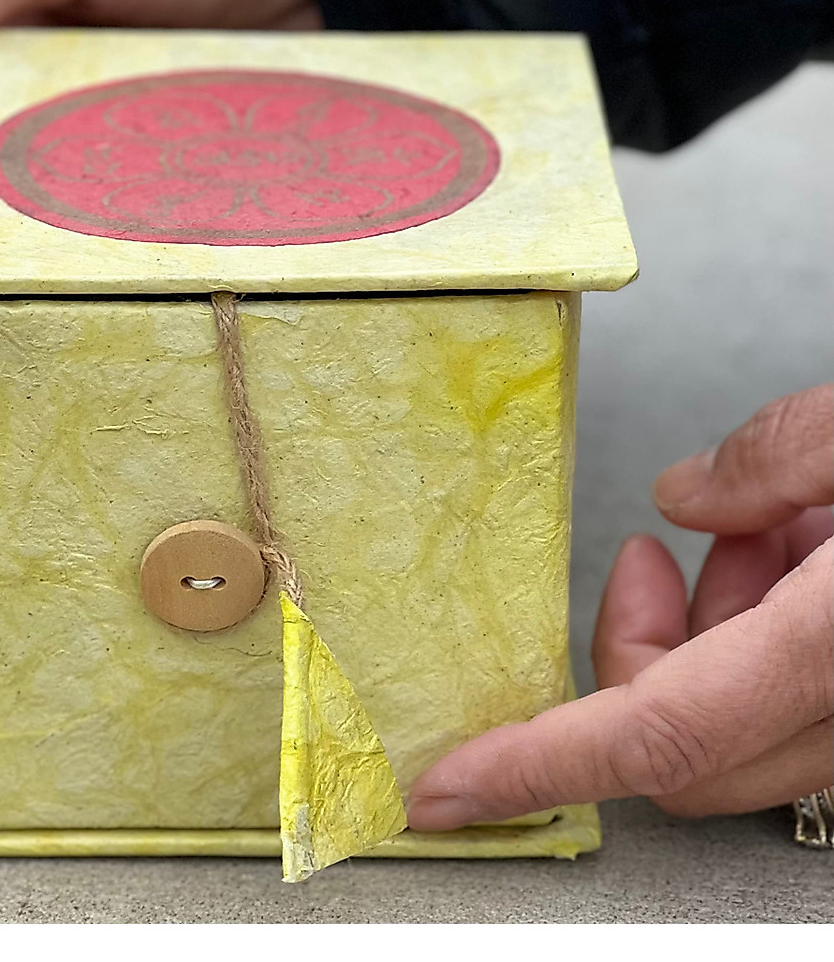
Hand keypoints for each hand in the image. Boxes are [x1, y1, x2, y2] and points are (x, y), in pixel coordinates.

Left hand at [409, 384, 833, 828]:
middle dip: (628, 649)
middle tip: (641, 559)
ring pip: (736, 723)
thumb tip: (687, 494)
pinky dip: (761, 635)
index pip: (653, 735)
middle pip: (678, 739)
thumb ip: (773, 459)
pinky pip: (792, 703)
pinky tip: (791, 551)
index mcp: (833, 648)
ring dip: (706, 630)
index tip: (449, 786)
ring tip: (751, 533)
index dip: (537, 764)